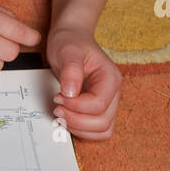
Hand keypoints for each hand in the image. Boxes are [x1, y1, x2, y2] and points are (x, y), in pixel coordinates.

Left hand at [45, 24, 120, 140]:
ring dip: (79, 128)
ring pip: (102, 130)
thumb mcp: (68, 51)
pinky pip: (96, 130)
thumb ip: (71, 70)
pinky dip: (81, 130)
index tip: (58, 97)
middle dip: (76, 120)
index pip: (99, 105)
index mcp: (110, 78)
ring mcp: (106, 103)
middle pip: (103, 123)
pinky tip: (68, 117)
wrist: (71, 40)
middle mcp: (112, 93)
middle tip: (58, 108)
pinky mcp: (97, 109)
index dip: (76, 106)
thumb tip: (71, 92)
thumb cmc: (71, 43)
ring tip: (62, 114)